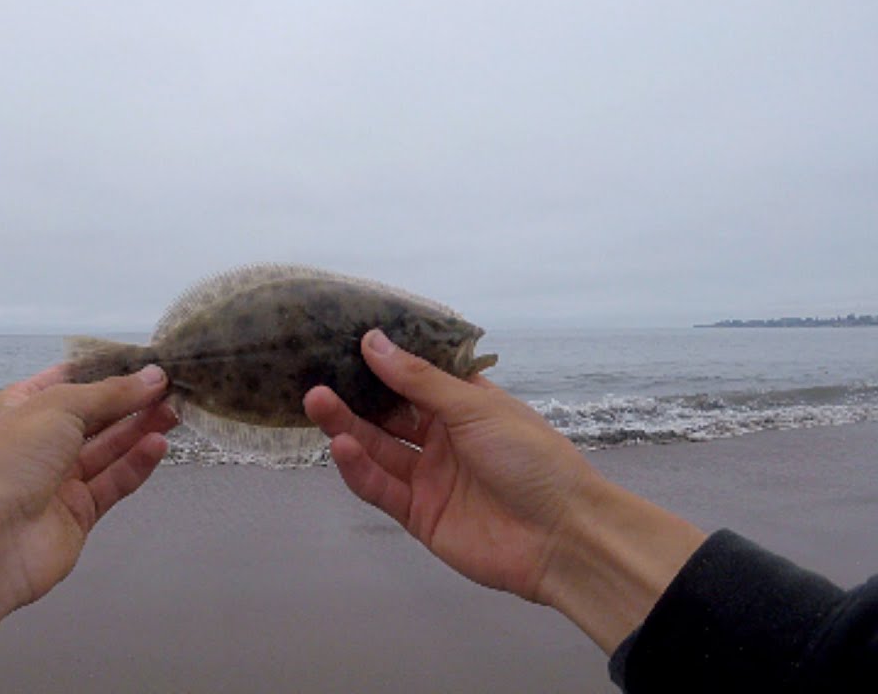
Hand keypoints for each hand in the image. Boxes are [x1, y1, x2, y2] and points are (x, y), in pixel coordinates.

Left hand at [0, 363, 175, 645]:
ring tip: (174, 412)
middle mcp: (40, 441)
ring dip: (139, 429)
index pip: (68, 380)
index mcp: (22, 407)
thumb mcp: (59, 407)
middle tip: (171, 388)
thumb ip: (111, 393)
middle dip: (130, 401)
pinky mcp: (78, 513)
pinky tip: (158, 445)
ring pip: (107, 449)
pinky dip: (136, 464)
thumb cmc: (11, 457)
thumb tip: (154, 376)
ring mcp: (58, 480)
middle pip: (94, 416)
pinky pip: (113, 482)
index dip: (105, 370)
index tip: (145, 362)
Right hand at [304, 330, 704, 651]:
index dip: (381, 363)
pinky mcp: (418, 515)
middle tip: (315, 378)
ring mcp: (430, 478)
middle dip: (353, 397)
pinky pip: (381, 488)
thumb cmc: (530, 458)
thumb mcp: (475, 408)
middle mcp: (444, 438)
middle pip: (388, 415)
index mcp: (466, 407)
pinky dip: (360, 469)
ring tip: (316, 403)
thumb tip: (373, 339)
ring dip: (347, 428)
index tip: (343, 342)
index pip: (415, 379)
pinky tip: (341, 448)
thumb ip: (418, 379)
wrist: (561, 537)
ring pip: (378, 449)